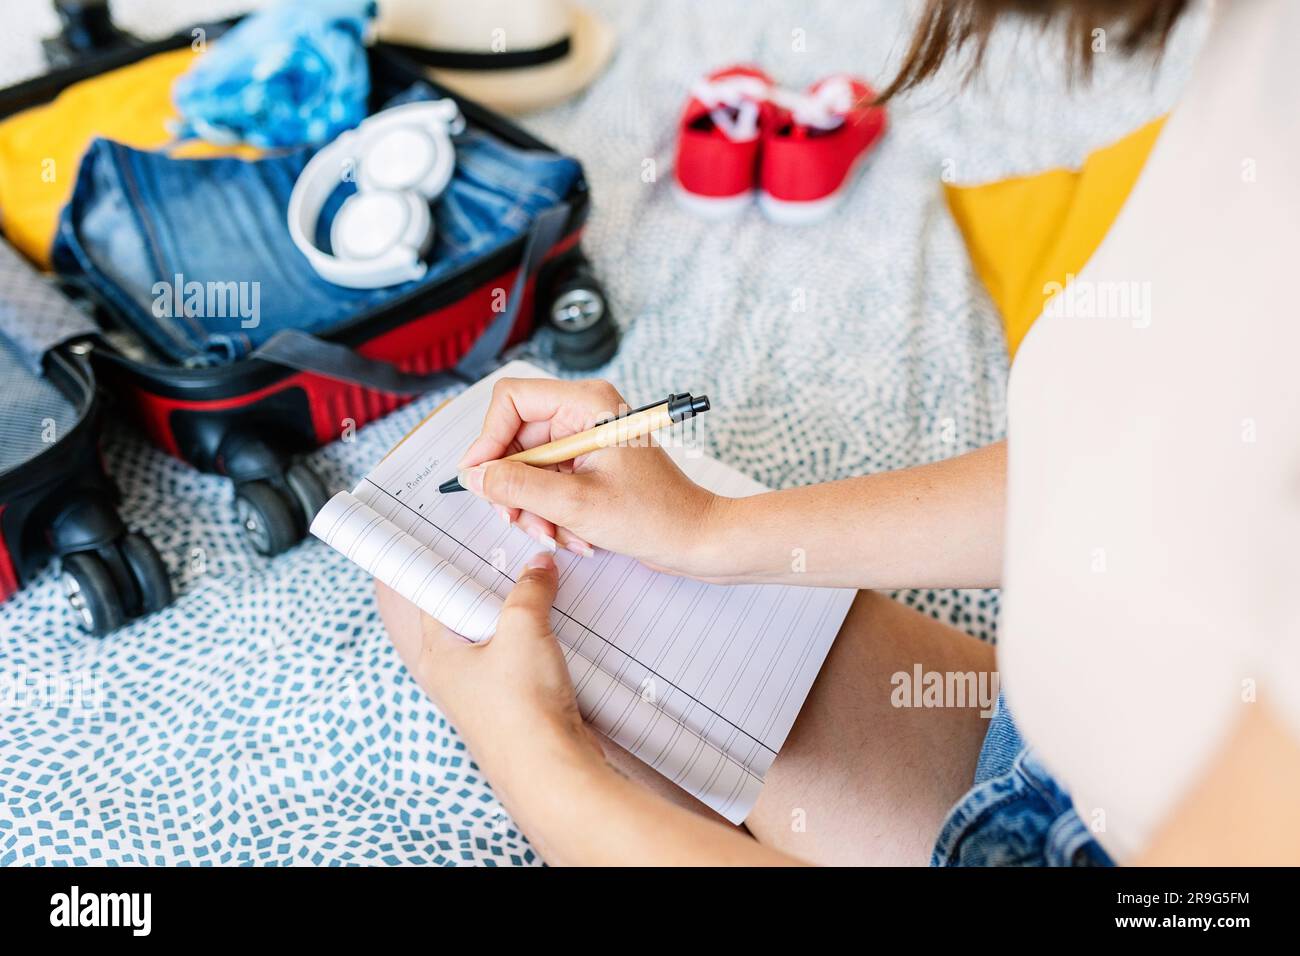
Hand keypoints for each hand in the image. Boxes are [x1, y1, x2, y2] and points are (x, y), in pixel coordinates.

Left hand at [374, 553, 603, 793]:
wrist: (551, 771)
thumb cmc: (521, 706)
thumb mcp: (522, 629)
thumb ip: (530, 590)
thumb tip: (540, 565)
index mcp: (439, 653)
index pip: (435, 595)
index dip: (452, 566)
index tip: (470, 541)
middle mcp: (454, 674)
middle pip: (469, 616)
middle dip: (495, 589)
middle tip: (516, 557)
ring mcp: (484, 694)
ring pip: (498, 640)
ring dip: (519, 618)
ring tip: (543, 587)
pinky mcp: (516, 708)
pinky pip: (521, 663)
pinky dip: (536, 644)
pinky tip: (558, 630)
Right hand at [456, 377, 730, 578]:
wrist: (696, 539)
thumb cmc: (654, 516)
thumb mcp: (575, 504)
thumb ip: (518, 486)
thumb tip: (475, 475)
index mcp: (586, 403)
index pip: (511, 400)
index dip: (488, 439)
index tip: (479, 478)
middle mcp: (584, 413)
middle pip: (516, 438)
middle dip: (514, 486)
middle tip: (517, 520)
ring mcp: (586, 439)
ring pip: (529, 467)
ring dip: (534, 507)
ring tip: (556, 535)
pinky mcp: (589, 464)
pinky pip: (549, 482)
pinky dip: (552, 512)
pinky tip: (574, 535)